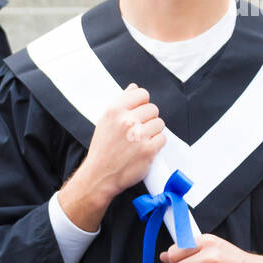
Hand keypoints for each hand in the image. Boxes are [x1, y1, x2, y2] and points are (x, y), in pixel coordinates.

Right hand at [59, 83, 164, 231]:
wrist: (100, 175)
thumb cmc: (102, 149)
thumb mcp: (105, 122)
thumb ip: (121, 103)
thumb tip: (133, 87)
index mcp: (114, 111)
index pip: (141, 94)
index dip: (143, 103)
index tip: (139, 112)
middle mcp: (126, 121)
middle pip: (153, 109)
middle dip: (148, 119)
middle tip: (139, 130)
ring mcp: (138, 136)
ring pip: (159, 123)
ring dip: (153, 132)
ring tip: (141, 140)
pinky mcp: (148, 150)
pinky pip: (162, 138)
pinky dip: (156, 144)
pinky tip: (145, 149)